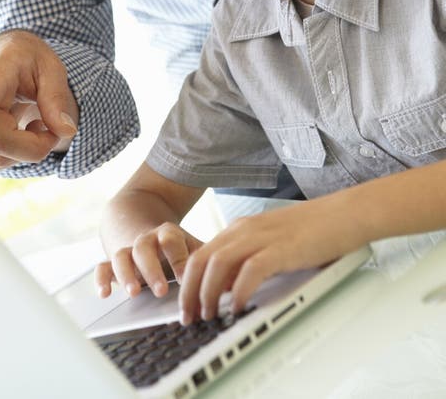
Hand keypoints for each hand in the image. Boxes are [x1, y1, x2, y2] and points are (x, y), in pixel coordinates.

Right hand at [0, 29, 77, 170]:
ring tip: (36, 125)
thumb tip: (66, 132)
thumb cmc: (30, 60)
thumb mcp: (52, 68)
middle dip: (35, 144)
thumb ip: (57, 98)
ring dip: (25, 152)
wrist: (5, 55)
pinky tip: (19, 134)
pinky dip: (12, 157)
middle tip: (52, 126)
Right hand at [94, 223, 203, 299]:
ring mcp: (128, 250)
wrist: (146, 230)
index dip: (177, 259)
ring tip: (133, 293)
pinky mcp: (112, 263)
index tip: (184, 278)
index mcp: (168, 234)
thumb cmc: (176, 248)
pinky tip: (105, 294)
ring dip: (126, 274)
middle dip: (152, 270)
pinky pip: (102, 267)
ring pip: (121, 256)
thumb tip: (231, 280)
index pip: (171, 240)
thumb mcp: (192, 248)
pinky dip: (101, 279)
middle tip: (160, 291)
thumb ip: (208, 261)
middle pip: (144, 248)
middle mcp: (145, 239)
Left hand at [178, 198, 359, 324]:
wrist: (345, 213)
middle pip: (201, 260)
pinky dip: (240, 291)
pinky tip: (239, 307)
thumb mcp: (270, 243)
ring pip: (218, 263)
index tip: (186, 306)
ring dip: (208, 293)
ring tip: (209, 316)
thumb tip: (226, 287)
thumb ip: (247, 259)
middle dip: (189, 292)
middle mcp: (245, 230)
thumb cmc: (313, 231)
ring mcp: (262, 237)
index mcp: (240, 229)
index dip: (187, 283)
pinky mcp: (282, 248)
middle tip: (188, 317)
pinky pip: (251, 270)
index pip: (200, 254)